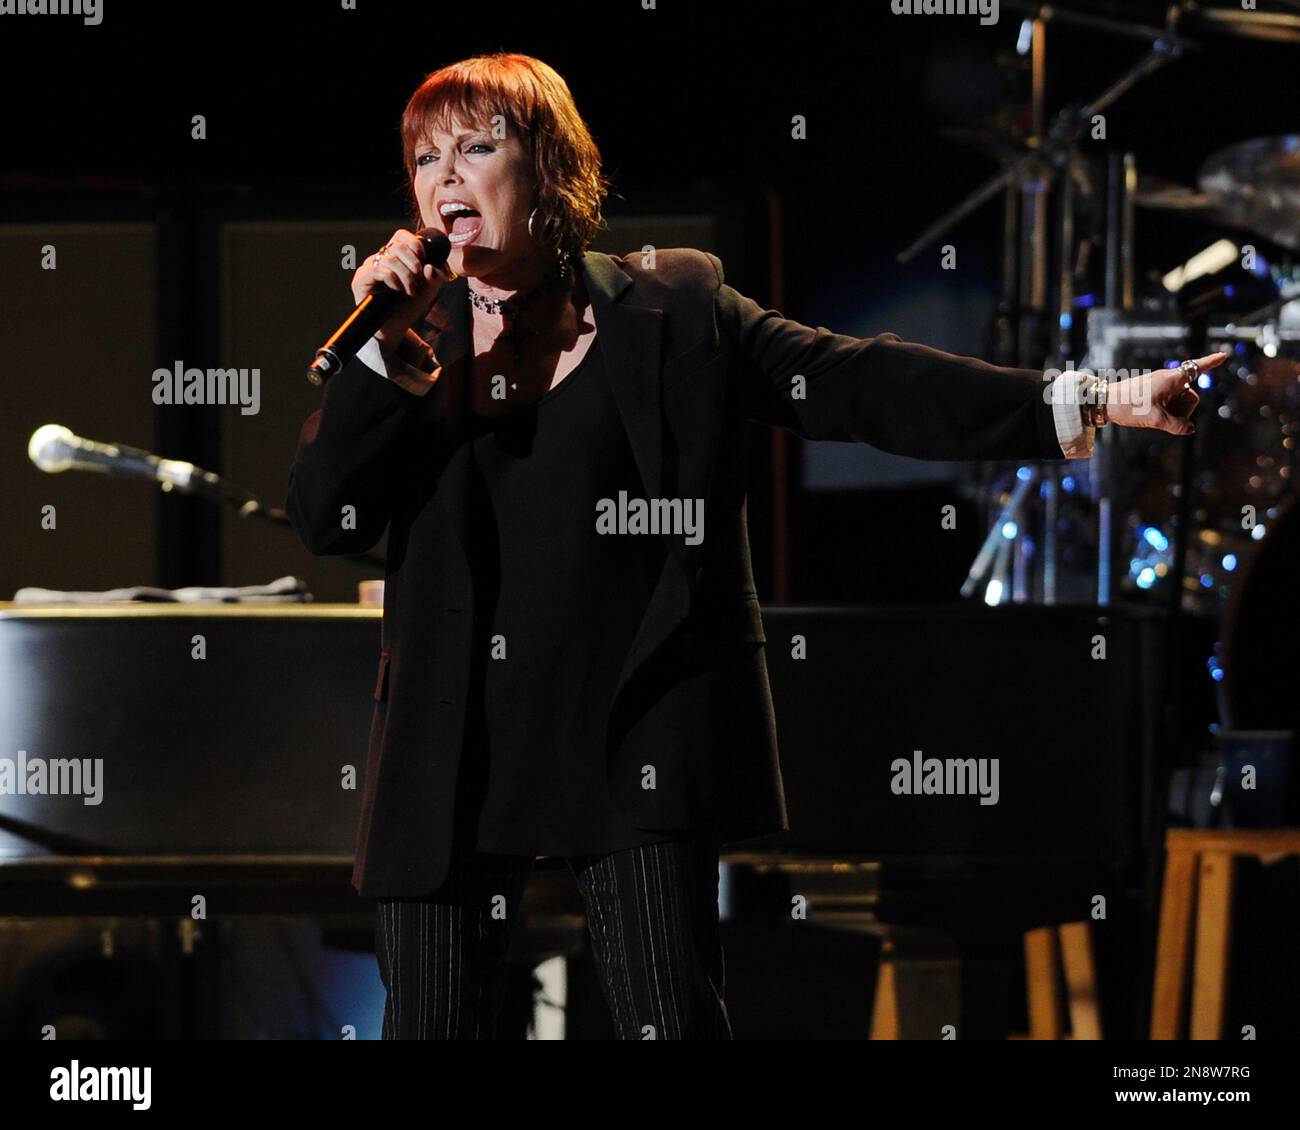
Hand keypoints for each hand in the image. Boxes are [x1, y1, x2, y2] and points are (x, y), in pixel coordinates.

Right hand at [351, 229, 448, 358]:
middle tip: (419, 280)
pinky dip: (392, 278)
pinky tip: (397, 289)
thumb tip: (431, 267)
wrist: (395, 329)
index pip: (401, 236)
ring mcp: (369, 268)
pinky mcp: (361, 280)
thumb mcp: (428, 292)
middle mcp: (380, 259)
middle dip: (414, 263)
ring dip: (406, 275)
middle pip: (398, 246)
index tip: (424, 258)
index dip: (414, 243)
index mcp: (395, 257)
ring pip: (390, 258)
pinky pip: (378, 270)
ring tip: (410, 291)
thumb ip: (435, 278)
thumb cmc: (408, 308)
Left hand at [1105, 352, 1227, 434]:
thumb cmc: (1128, 406)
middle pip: (1191, 395)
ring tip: (1155, 417)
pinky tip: (1154, 417)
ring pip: (1180, 400)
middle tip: (1165, 419)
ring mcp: (1160, 385)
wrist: (1104, 402)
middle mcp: (1168, 379)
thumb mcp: (1155, 419)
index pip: (1197, 368)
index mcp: (1172, 379)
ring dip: (1174, 411)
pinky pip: (1169, 402)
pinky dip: (1167, 410)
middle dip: (1185, 409)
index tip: (1224, 354)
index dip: (1211, 362)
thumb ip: (1177, 426)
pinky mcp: (1153, 391)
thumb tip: (1190, 428)